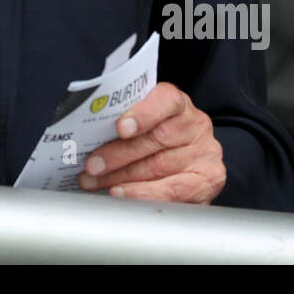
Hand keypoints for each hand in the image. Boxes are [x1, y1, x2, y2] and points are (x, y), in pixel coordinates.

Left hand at [76, 82, 225, 202]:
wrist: (190, 161)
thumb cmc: (157, 137)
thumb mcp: (143, 122)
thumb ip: (123, 122)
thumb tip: (85, 133)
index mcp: (178, 103)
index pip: (165, 100)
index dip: (142, 113)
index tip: (120, 127)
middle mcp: (196, 125)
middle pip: (155, 139)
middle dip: (118, 154)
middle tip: (91, 164)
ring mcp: (204, 153)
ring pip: (158, 166)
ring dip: (121, 177)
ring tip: (95, 181)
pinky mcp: (208, 181)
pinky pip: (172, 190)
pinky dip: (142, 193)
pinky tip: (122, 193)